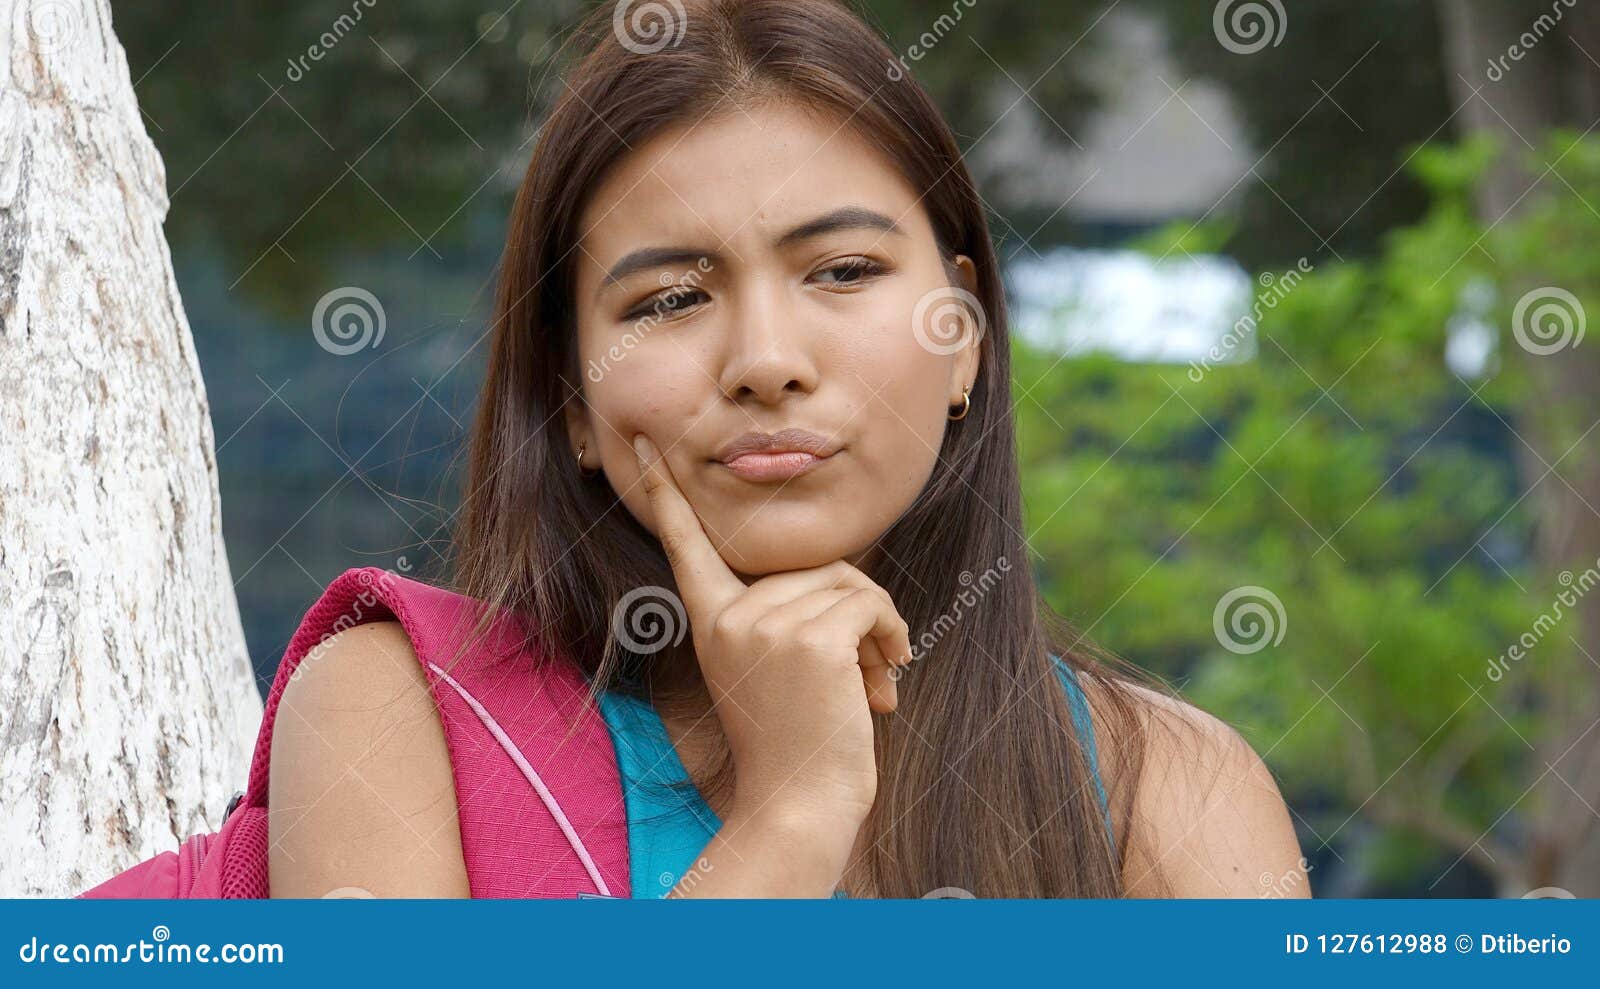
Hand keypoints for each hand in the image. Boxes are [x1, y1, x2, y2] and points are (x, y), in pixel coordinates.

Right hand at [631, 433, 913, 828]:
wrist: (801, 804)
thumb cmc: (799, 740)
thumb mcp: (774, 666)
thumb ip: (784, 613)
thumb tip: (839, 578)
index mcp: (711, 621)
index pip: (685, 544)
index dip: (665, 491)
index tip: (645, 442)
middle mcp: (729, 617)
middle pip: (814, 565)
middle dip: (855, 608)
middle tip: (869, 667)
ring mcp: (766, 626)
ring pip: (849, 582)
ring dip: (879, 629)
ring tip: (878, 681)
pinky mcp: (810, 639)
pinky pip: (870, 602)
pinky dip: (892, 634)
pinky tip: (889, 677)